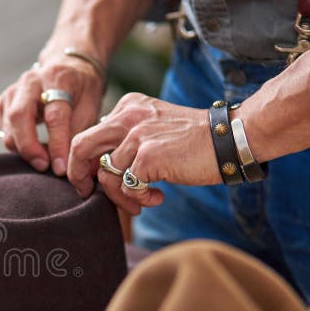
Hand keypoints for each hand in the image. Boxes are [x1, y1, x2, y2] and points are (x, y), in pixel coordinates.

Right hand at [0, 56, 104, 175]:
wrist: (66, 65)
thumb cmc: (82, 89)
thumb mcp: (91, 106)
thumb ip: (78, 132)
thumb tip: (69, 165)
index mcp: (59, 77)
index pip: (54, 115)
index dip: (57, 144)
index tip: (62, 168)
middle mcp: (31, 80)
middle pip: (20, 116)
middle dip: (29, 147)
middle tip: (44, 167)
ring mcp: (14, 89)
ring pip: (9, 125)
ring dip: (24, 148)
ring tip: (44, 159)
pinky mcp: (4, 101)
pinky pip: (4, 129)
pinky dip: (17, 143)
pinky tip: (35, 146)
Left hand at [67, 93, 221, 214]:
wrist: (230, 138)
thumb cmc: (194, 140)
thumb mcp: (154, 128)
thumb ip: (127, 139)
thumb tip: (99, 168)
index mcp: (127, 107)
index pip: (89, 135)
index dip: (84, 162)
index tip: (90, 181)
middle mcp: (127, 117)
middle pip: (81, 147)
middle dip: (79, 175)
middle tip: (88, 193)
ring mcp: (137, 135)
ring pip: (107, 175)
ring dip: (121, 197)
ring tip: (139, 203)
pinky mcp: (148, 156)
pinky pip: (128, 187)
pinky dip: (140, 199)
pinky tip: (158, 197)